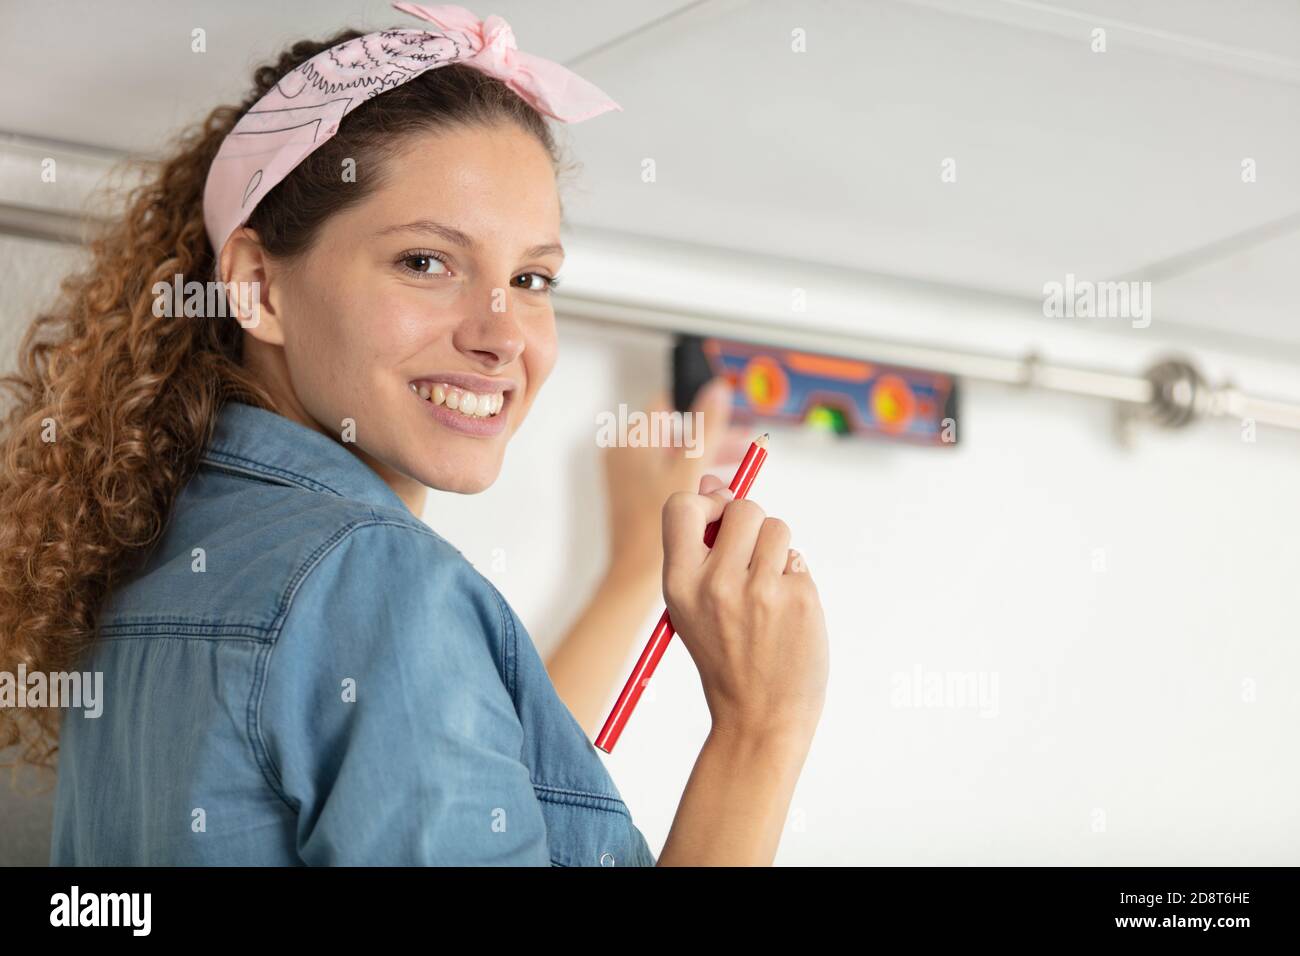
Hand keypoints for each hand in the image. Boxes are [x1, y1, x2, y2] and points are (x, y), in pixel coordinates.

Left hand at [601, 377, 751, 581]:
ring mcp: (631, 476)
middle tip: (744, 441)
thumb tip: (718, 389)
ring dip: (709, 458)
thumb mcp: (690, 469)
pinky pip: (671, 475)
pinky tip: (723, 489)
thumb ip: (707, 427)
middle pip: (676, 431)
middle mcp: (626, 454)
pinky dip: (695, 476)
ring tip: (742, 466)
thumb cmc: (655, 527)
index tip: (726, 409)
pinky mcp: (638, 495)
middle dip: (712, 436)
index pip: (667, 404)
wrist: (635, 575)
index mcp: (631, 440)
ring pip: (676, 455)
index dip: (699, 404)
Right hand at [660, 485, 829, 739]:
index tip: (718, 523)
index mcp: (679, 584)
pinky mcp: (798, 598)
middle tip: (750, 563)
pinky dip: (795, 580)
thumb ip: (700, 545)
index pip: (682, 506)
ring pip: (778, 528)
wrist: (759, 718)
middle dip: (752, 526)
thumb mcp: (694, 603)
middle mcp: (716, 584)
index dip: (705, 504)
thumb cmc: (725, 654)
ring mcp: (761, 591)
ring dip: (777, 550)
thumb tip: (715, 482)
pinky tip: (785, 615)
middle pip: (744, 509)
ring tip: (767, 591)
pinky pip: (798, 560)